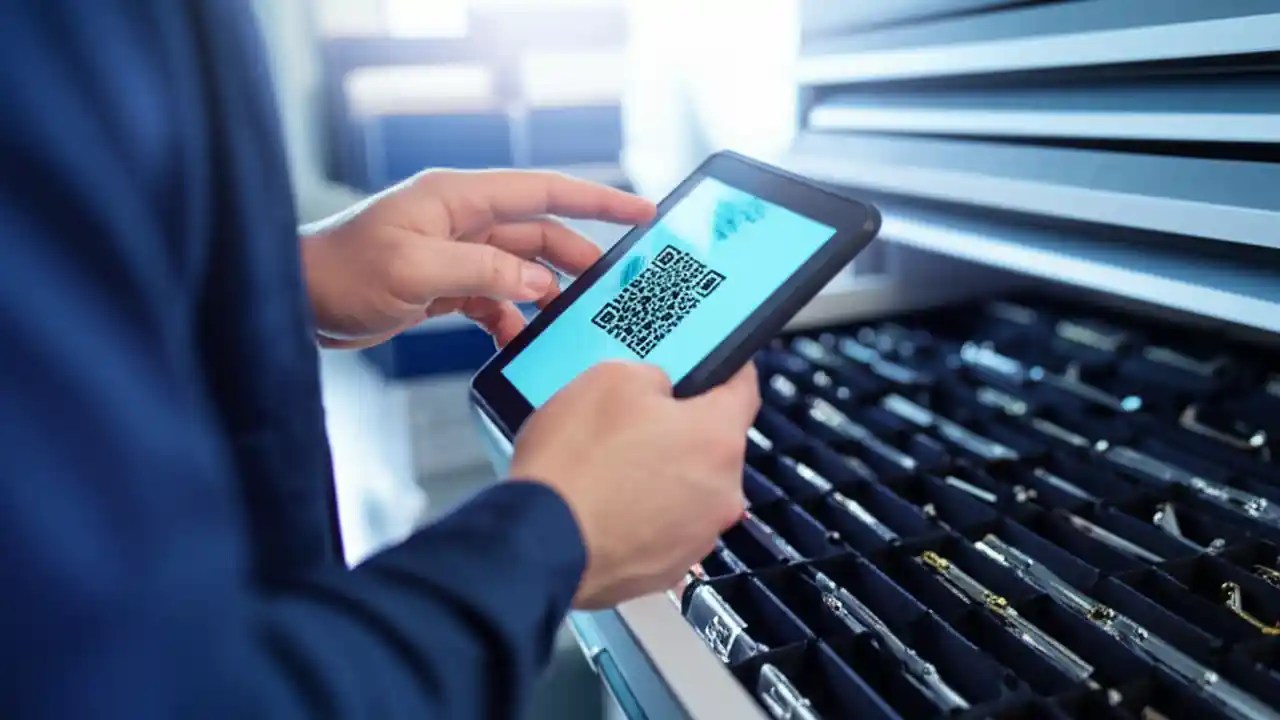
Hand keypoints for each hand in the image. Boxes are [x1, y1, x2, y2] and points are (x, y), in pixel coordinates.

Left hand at [301, 170, 655, 348]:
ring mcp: (454, 254)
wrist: (294, 304)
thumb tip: (539, 284)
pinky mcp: (444, 286)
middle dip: (577, 259)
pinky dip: (511, 319)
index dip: (596, 199)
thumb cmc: (340, 273)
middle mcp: (461, 221)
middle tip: (612, 288)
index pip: (543, 191)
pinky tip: (517, 341)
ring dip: (545, 295)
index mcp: (458, 199)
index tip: (640, 211)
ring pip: (521, 270)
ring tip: (569, 322)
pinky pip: (496, 299)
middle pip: (539, 235)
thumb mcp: (416, 270)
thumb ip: (484, 272)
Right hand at [509, 361, 759, 608]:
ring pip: (688, 488)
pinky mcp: (667, 569)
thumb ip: (653, 376)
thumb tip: (661, 391)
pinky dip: (643, 515)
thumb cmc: (575, 460)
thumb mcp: (610, 379)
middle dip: (681, 430)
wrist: (537, 543)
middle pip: (713, 445)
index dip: (728, 370)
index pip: (745, 389)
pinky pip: (663, 527)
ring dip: (662, 475)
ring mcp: (697, 537)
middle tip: (635, 420)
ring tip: (611, 469)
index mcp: (717, 438)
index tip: (715, 364)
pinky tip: (606, 505)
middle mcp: (722, 493)